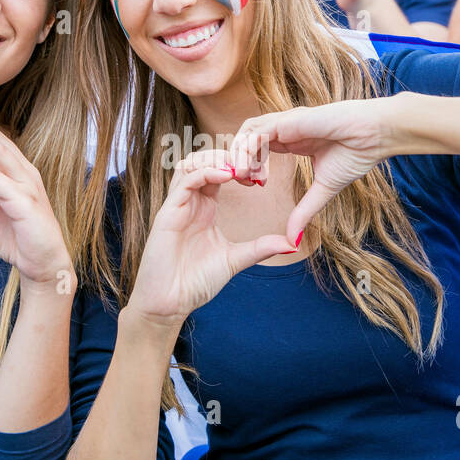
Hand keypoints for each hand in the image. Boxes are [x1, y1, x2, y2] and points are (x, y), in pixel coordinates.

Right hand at [126, 152, 296, 324]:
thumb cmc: (196, 282)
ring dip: (215, 158)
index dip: (240, 166)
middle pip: (204, 161)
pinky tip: (226, 175)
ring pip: (190, 165)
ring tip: (239, 165)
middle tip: (254, 165)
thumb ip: (260, 247)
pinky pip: (184, 182)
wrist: (170, 303)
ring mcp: (177, 206)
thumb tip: (292, 243)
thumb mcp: (235, 259)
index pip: (218, 172)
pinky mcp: (167, 214)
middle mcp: (189, 203)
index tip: (261, 175)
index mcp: (204, 208)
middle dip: (229, 156)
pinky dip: (205, 173)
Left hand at [227, 101, 392, 243]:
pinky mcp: (290, 120)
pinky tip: (253, 169)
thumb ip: (304, 212)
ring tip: (243, 176)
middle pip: (246, 137)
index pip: (257, 147)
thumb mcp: (323, 190)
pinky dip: (249, 148)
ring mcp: (286, 122)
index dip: (248, 164)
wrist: (375, 136)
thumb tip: (292, 241)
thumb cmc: (355, 155)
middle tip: (241, 181)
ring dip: (240, 153)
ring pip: (247, 131)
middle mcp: (284, 128)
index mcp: (290, 139)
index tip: (253, 184)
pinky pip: (258, 131)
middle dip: (238, 159)